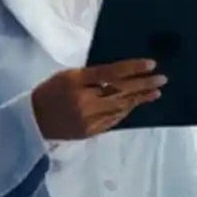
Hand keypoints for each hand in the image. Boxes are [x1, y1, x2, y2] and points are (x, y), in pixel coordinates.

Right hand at [31, 59, 165, 140]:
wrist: (34, 120)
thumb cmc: (50, 91)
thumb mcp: (68, 75)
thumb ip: (92, 75)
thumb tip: (121, 74)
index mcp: (77, 81)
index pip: (110, 73)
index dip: (132, 68)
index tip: (152, 64)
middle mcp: (85, 101)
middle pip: (120, 91)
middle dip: (143, 85)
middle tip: (162, 79)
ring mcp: (89, 119)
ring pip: (121, 107)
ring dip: (140, 99)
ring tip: (156, 92)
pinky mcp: (92, 131)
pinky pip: (114, 120)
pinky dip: (126, 110)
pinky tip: (136, 104)